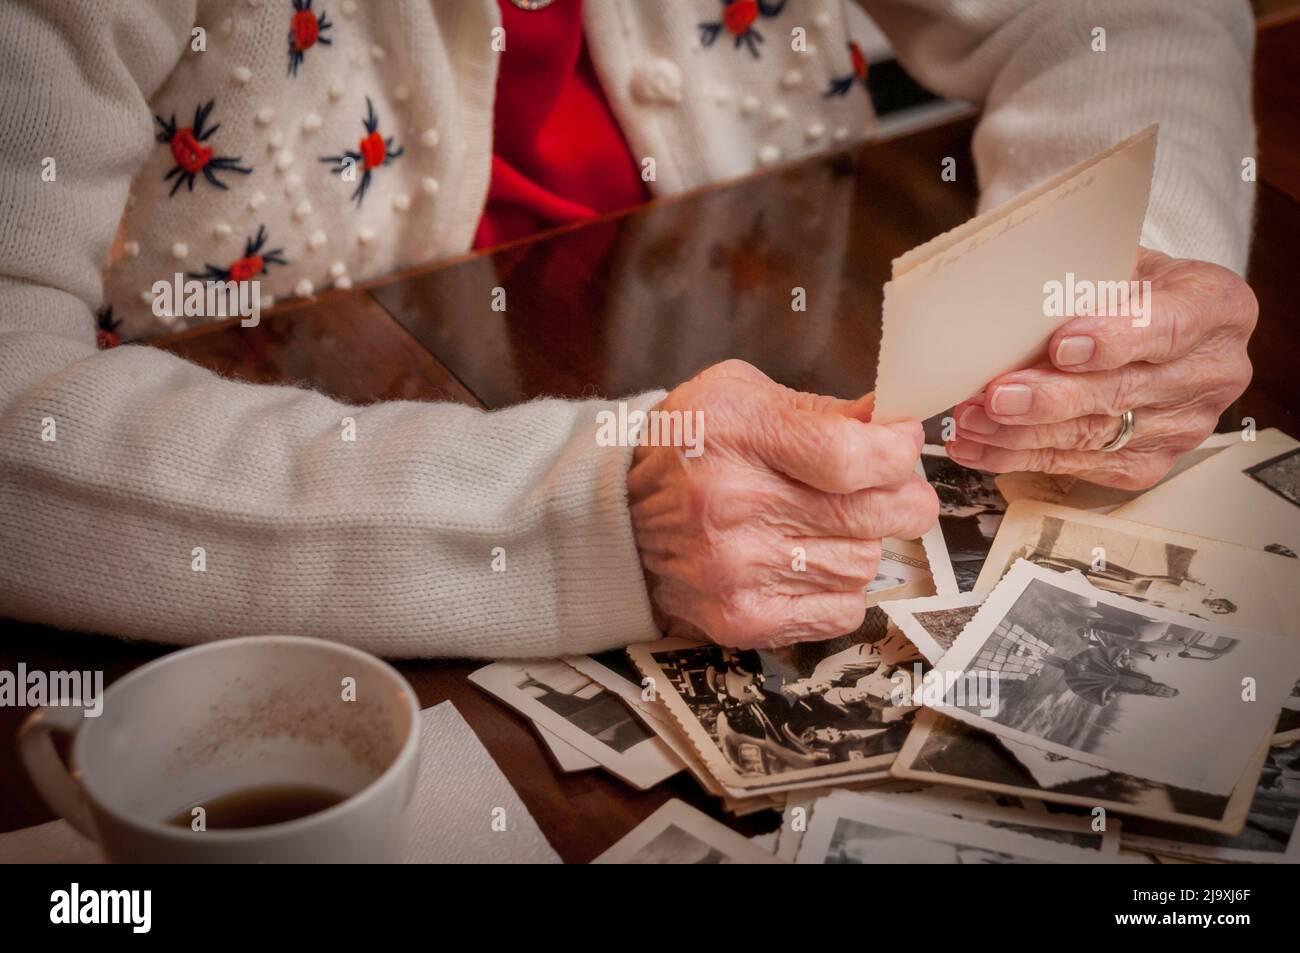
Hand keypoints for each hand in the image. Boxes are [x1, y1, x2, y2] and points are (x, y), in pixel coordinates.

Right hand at [628, 360, 936, 648]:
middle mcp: (732, 503)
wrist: (613, 518)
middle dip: (902, 499)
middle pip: (869, 515)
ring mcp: (735, 569)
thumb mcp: (739, 396)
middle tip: (896, 490)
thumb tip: (894, 425)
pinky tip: (811, 563)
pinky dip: (840, 588)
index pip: (851, 456)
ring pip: (862, 564)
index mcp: (734, 432)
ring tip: (828, 526)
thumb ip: (819, 410)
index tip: (900, 446)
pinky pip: (840, 611)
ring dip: (861, 543)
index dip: (897, 453)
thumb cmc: (688, 449)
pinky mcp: (740, 618)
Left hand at [946, 247, 1255, 488]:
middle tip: (995, 395)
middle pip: (1122, 391)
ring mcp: (1185, 425)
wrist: (1153, 322)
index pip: (1168, 326)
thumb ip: (1082, 280)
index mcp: (1217, 308)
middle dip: (1050, 397)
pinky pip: (1078, 464)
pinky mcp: (1149, 463)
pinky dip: (1019, 456)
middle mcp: (1212, 372)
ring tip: (971, 421)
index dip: (1114, 338)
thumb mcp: (1116, 262)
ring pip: (1094, 435)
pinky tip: (978, 446)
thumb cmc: (1127, 287)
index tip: (1061, 346)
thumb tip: (1006, 304)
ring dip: (1021, 433)